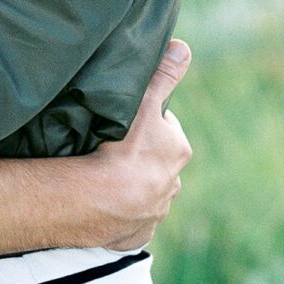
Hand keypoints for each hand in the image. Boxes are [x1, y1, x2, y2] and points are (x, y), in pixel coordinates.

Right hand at [91, 39, 192, 249]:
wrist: (100, 200)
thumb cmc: (124, 148)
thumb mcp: (146, 103)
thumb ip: (164, 75)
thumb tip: (183, 47)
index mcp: (178, 151)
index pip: (165, 130)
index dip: (147, 123)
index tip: (128, 121)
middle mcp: (173, 184)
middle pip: (155, 162)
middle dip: (140, 156)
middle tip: (111, 146)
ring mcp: (155, 212)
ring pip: (143, 192)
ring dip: (128, 185)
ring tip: (102, 174)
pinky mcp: (135, 235)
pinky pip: (129, 222)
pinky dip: (119, 214)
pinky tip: (102, 203)